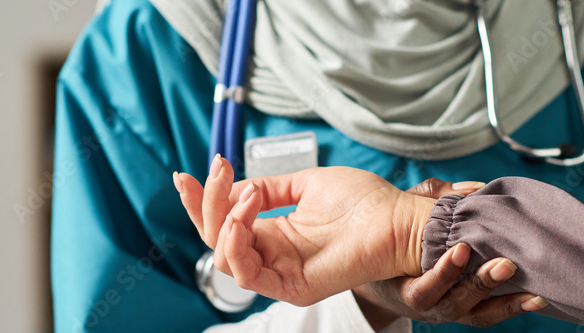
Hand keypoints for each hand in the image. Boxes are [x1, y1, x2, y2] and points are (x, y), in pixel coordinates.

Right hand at [174, 156, 433, 305]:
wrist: (398, 218)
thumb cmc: (364, 201)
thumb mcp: (305, 184)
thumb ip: (266, 187)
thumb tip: (229, 188)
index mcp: (276, 234)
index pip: (223, 225)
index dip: (200, 202)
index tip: (185, 176)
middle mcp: (274, 256)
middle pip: (216, 240)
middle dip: (207, 203)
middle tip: (216, 170)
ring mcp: (282, 274)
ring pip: (225, 258)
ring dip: (223, 219)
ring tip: (246, 194)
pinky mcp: (293, 287)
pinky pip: (247, 275)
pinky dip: (237, 240)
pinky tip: (247, 212)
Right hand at [351, 178, 547, 329]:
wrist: (388, 278)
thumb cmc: (395, 242)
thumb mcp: (401, 217)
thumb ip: (430, 200)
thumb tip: (474, 189)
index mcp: (405, 287)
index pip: (423, 289)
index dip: (443, 273)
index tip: (462, 249)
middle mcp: (428, 305)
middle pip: (454, 304)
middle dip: (481, 285)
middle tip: (506, 264)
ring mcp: (449, 311)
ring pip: (477, 315)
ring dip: (506, 303)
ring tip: (533, 292)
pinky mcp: (468, 311)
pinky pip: (490, 314)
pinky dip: (513, 307)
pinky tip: (536, 298)